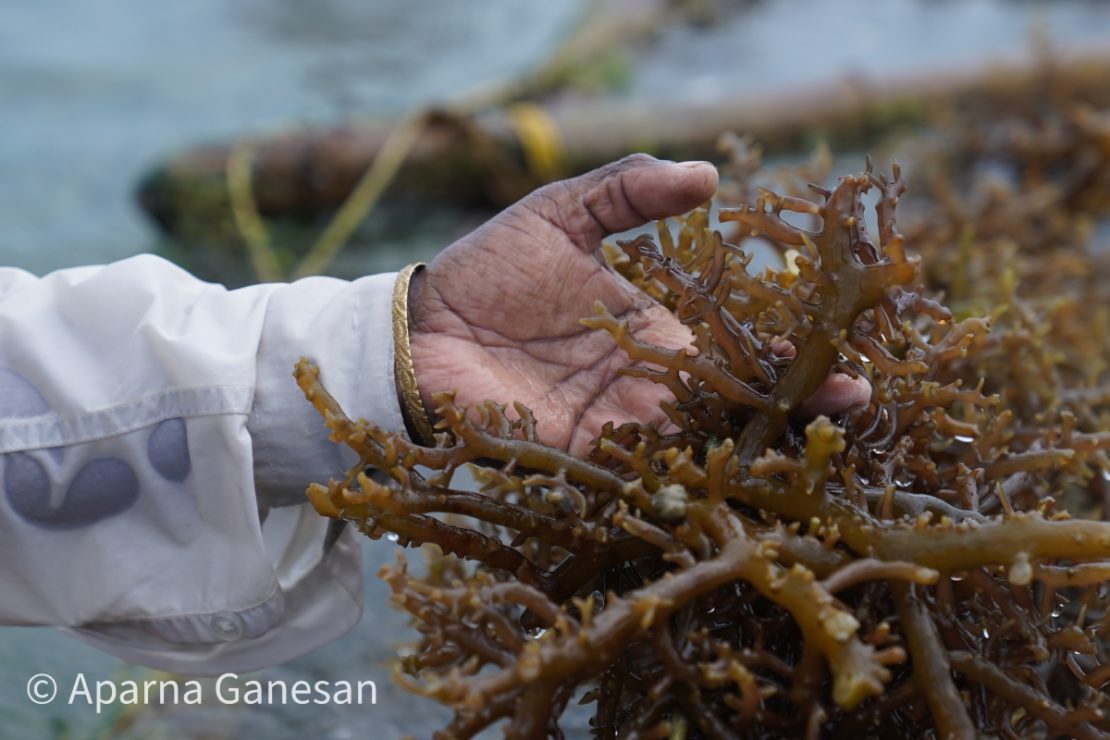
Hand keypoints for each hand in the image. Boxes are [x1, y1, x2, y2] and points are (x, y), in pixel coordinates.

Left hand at [408, 155, 869, 453]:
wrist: (419, 331)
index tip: (848, 363)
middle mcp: (647, 387)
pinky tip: (729, 479)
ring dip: (752, 448)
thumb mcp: (561, 213)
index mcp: (656, 333)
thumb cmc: (489, 271)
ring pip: (697, 446)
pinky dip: (679, 480)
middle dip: (793, 410)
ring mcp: (615, 427)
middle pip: (732, 407)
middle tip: (855, 402)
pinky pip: (637, 475)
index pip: (737, 352)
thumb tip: (708, 173)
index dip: (792, 360)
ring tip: (812, 443)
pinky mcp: (577, 460)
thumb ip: (628, 189)